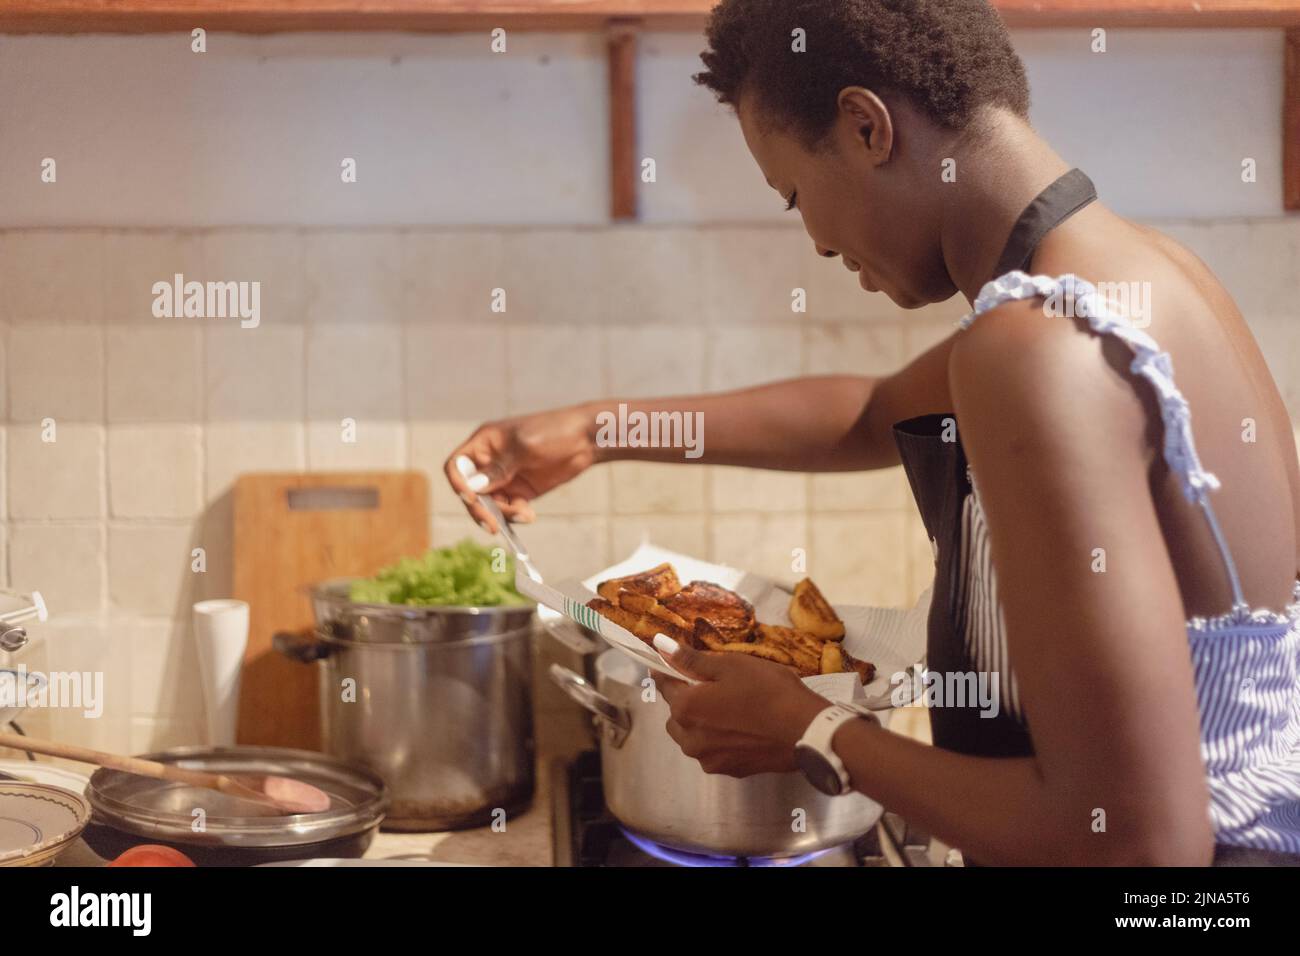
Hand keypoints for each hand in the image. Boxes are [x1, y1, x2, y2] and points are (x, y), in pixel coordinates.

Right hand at [444, 404, 600, 533]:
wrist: (586, 439)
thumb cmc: (554, 432)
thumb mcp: (525, 447)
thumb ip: (499, 467)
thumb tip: (473, 488)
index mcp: (484, 443)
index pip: (457, 466)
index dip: (459, 484)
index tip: (472, 499)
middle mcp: (489, 462)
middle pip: (470, 492)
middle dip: (481, 509)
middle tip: (494, 525)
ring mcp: (505, 478)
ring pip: (490, 504)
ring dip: (502, 514)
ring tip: (524, 515)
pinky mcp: (520, 491)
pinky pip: (508, 509)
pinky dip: (515, 515)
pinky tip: (529, 515)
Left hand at [652, 636, 828, 777]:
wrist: (806, 731)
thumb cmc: (768, 691)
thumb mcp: (731, 665)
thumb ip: (692, 659)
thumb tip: (660, 645)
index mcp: (686, 709)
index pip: (665, 686)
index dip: (670, 673)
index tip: (674, 665)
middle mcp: (689, 740)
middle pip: (677, 716)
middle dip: (687, 702)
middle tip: (713, 688)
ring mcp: (709, 760)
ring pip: (692, 738)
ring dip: (701, 724)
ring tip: (728, 710)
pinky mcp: (730, 771)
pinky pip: (713, 752)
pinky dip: (719, 741)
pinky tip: (741, 730)